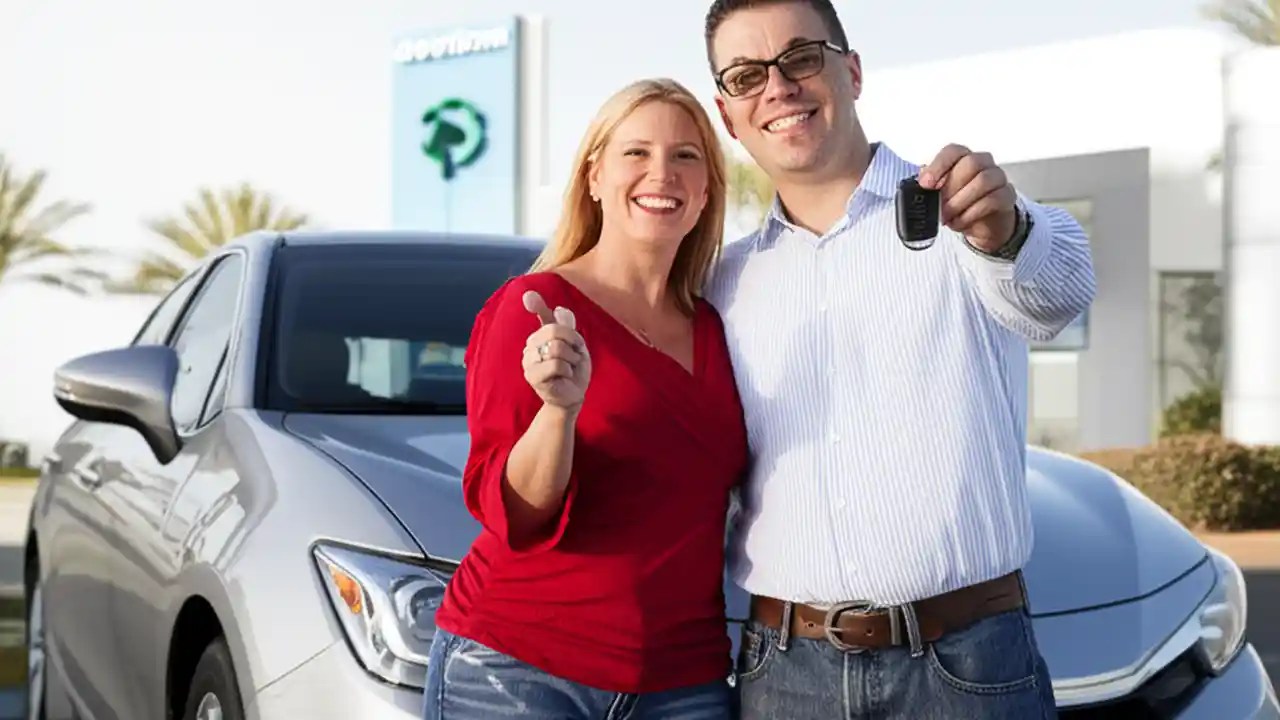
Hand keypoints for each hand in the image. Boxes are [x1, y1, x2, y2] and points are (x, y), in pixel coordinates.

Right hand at [521, 290, 591, 410]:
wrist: (574, 395)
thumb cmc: (573, 369)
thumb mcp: (575, 344)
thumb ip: (565, 325)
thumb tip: (555, 308)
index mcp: (540, 335)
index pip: (542, 313)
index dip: (537, 304)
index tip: (528, 297)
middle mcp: (531, 345)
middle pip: (553, 330)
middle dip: (572, 342)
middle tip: (575, 356)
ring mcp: (529, 360)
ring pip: (555, 347)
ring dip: (570, 359)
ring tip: (569, 368)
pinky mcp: (531, 375)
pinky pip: (555, 364)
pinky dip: (567, 370)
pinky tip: (564, 377)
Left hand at [919, 144, 1017, 252]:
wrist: (982, 223)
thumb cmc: (959, 203)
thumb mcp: (940, 195)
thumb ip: (931, 186)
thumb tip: (919, 185)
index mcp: (963, 158)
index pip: (953, 151)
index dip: (939, 165)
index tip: (926, 184)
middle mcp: (983, 162)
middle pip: (971, 163)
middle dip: (951, 188)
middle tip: (939, 206)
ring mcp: (998, 177)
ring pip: (983, 181)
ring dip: (960, 202)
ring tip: (947, 217)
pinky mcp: (1007, 195)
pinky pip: (992, 200)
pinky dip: (971, 214)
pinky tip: (959, 222)